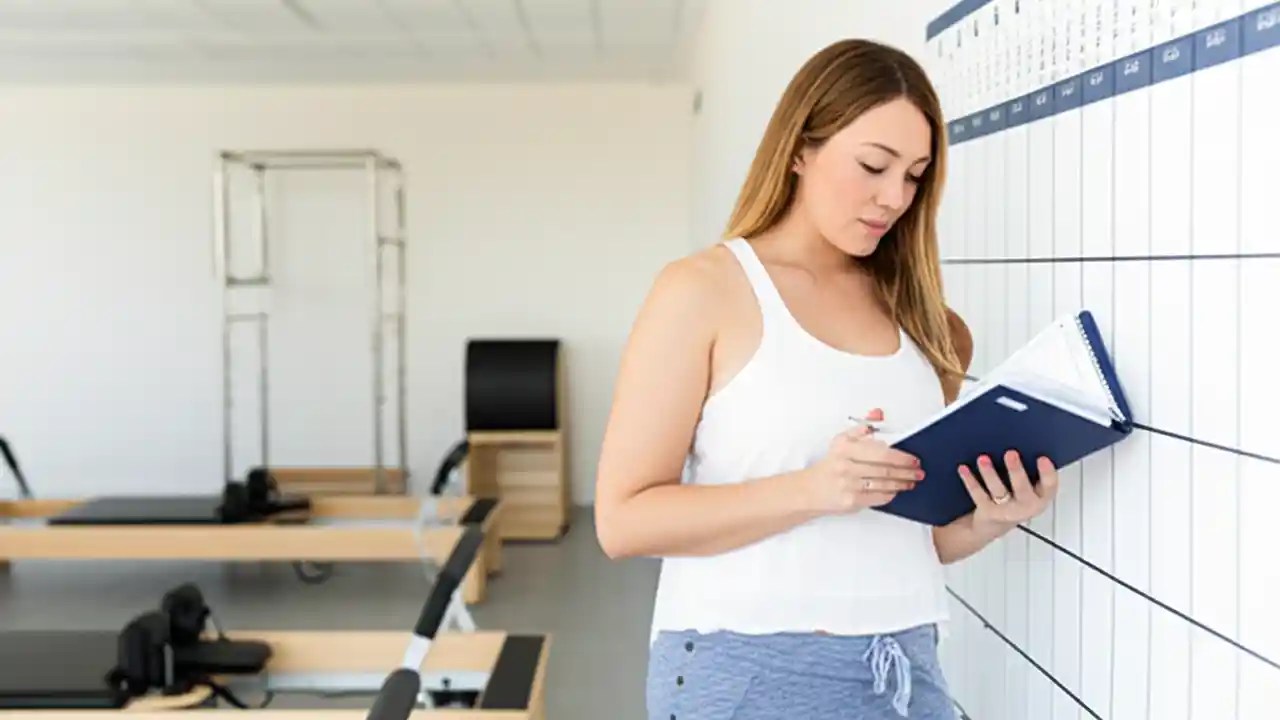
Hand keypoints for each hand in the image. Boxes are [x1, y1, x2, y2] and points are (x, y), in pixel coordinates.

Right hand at [803, 408, 923, 513]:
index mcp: (845, 448)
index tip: (913, 459)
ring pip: (883, 484)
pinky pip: (877, 497)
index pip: (880, 452)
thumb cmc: (830, 465)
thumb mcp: (842, 441)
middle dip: (906, 472)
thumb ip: (862, 428)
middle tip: (918, 472)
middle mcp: (846, 465)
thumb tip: (878, 414)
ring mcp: (849, 485)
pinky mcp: (851, 501)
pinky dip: (890, 494)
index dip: (900, 456)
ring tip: (911, 482)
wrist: (810, 490)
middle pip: (884, 469)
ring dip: (901, 483)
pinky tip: (896, 491)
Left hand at [958, 450, 1059, 535]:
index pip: (1050, 486)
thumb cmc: (1014, 499)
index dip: (1048, 473)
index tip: (1042, 458)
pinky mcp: (987, 512)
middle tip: (1010, 453)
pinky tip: (963, 468)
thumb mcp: (1028, 486)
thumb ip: (1030, 469)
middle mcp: (1026, 506)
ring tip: (983, 459)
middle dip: (1016, 471)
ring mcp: (1006, 511)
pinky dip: (970, 480)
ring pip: (998, 490)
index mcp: (1041, 497)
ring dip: (990, 473)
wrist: (992, 525)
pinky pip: (978, 494)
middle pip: (1022, 489)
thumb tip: (1024, 438)